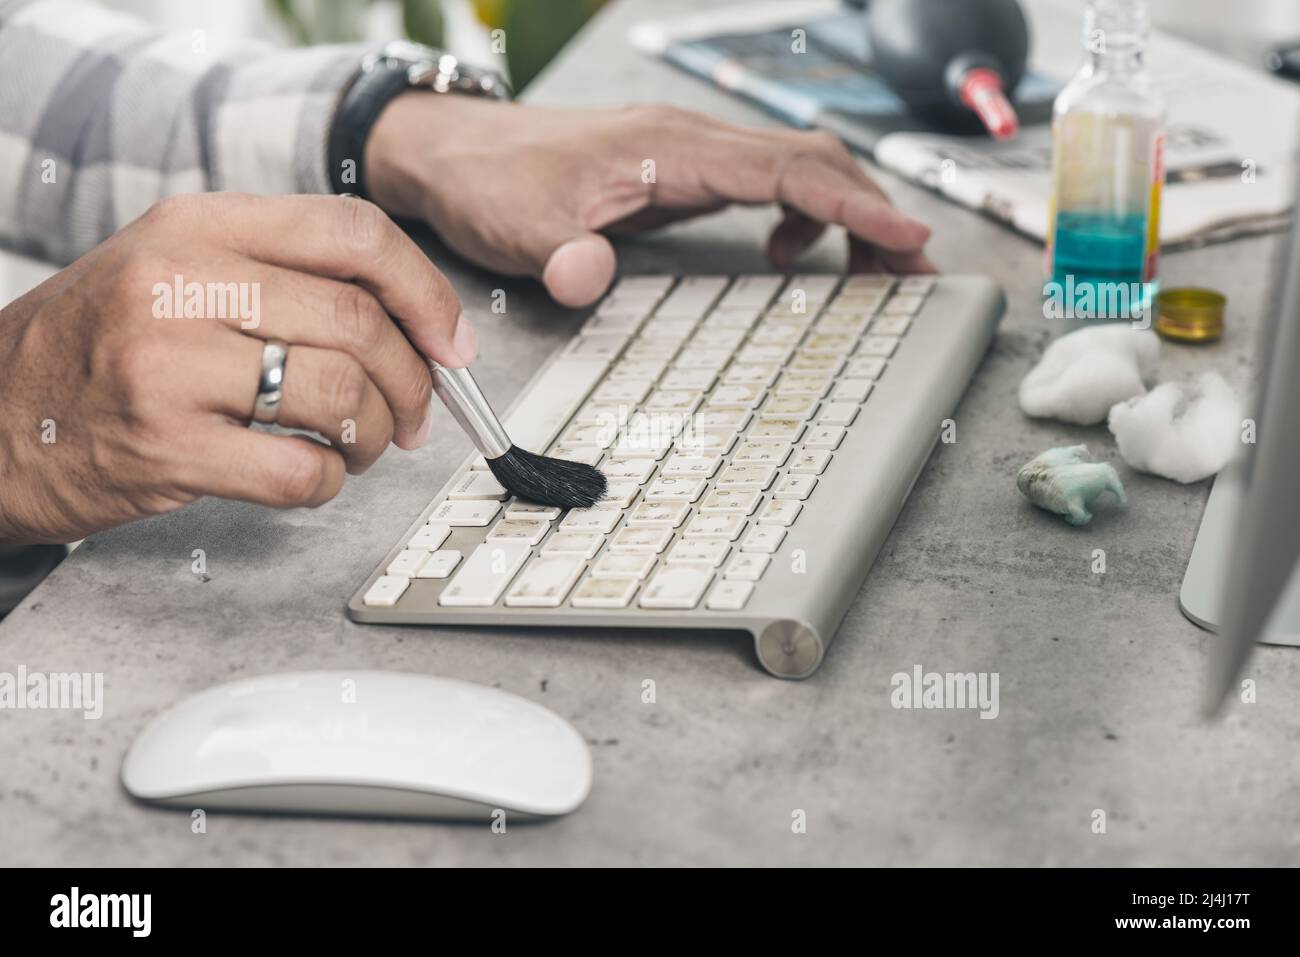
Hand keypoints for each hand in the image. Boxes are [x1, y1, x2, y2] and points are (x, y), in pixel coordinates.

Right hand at [0, 193, 471, 543]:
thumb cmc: (100, 345)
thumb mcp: (177, 269)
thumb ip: (285, 277)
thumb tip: (417, 322)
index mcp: (199, 226)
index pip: (353, 233)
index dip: (425, 292)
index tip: (450, 341)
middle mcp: (182, 283)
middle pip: (359, 320)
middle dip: (413, 379)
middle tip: (414, 413)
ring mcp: (168, 365)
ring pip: (341, 393)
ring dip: (375, 432)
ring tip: (359, 444)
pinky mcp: (165, 446)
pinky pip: (301, 468)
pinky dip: (330, 480)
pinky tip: (312, 473)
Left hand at [366, 97, 934, 307]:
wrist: (456, 152)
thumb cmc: (490, 181)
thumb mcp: (518, 227)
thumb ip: (560, 256)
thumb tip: (591, 279)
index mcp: (669, 146)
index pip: (787, 168)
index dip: (854, 202)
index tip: (908, 235)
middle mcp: (691, 141)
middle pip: (812, 160)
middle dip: (872, 210)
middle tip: (914, 270)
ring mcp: (690, 154)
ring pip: (797, 169)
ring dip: (847, 213)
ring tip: (875, 269)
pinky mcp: (682, 174)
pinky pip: (767, 185)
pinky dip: (801, 216)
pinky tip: (790, 254)